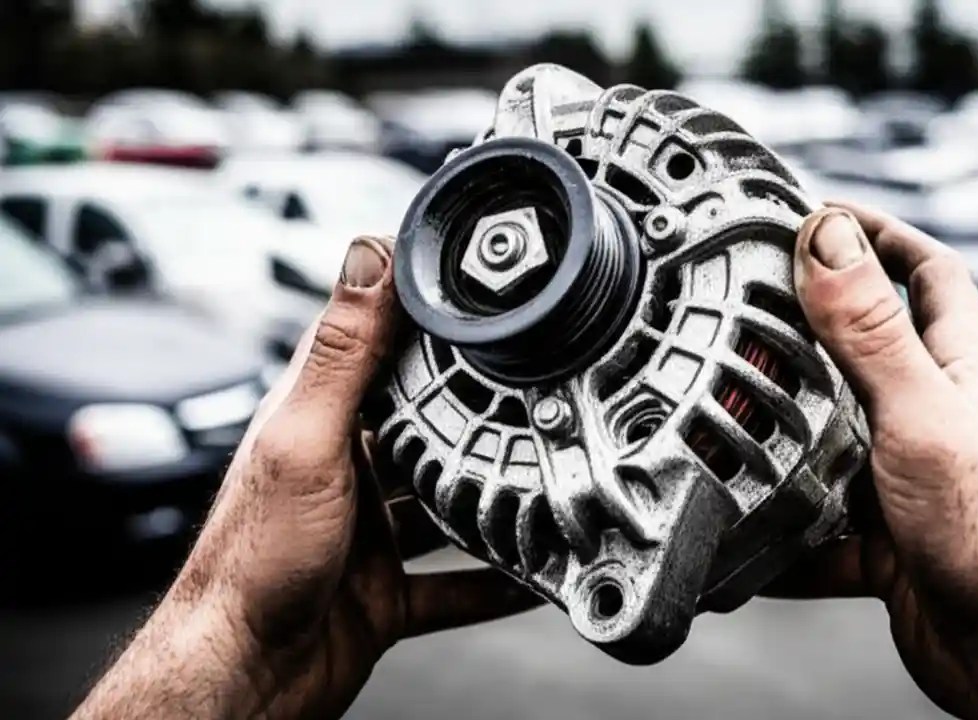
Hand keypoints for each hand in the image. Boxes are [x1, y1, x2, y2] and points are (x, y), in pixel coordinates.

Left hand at [75, 236, 540, 719]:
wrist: (245, 676)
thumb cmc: (254, 564)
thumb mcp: (307, 443)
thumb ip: (342, 355)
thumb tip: (368, 257)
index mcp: (319, 423)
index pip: (379, 351)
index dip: (428, 323)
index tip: (484, 300)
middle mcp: (346, 472)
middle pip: (425, 428)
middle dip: (478, 413)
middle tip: (536, 393)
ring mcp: (368, 535)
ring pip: (446, 505)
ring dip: (492, 497)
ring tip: (543, 479)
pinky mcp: (386, 592)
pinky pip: (457, 583)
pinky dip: (497, 582)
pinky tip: (533, 575)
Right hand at [767, 205, 977, 718]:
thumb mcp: (921, 416)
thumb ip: (871, 330)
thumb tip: (831, 240)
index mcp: (966, 368)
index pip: (928, 272)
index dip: (878, 235)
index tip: (821, 215)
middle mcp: (944, 414)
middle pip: (872, 349)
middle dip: (812, 330)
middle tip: (752, 312)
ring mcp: (916, 475)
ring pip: (839, 434)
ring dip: (790, 430)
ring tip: (734, 418)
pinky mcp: (892, 534)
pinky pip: (826, 515)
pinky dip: (788, 522)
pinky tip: (752, 531)